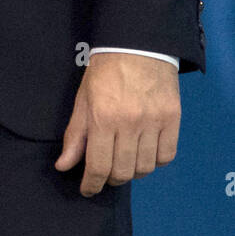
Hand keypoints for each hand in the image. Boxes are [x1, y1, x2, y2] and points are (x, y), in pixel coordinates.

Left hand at [55, 51, 179, 195]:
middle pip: (123, 172)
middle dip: (110, 179)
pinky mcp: (173, 119)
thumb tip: (64, 165)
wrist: (136, 45)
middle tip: (104, 174)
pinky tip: (144, 152)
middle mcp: (129, 123)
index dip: (91, 184)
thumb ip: (74, 135)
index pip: (97, 166)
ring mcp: (154, 122)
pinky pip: (166, 157)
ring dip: (132, 171)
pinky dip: (154, 161)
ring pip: (145, 168)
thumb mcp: (82, 100)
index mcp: (102, 118)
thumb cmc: (103, 71)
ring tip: (123, 161)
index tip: (87, 190)